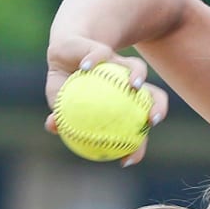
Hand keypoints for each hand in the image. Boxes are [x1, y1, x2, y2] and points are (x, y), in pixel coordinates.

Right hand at [45, 35, 170, 165]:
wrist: (66, 51)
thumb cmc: (68, 85)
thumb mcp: (61, 103)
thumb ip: (62, 117)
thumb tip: (52, 127)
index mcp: (125, 103)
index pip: (138, 127)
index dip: (139, 144)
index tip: (129, 159)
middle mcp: (129, 84)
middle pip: (154, 97)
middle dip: (157, 109)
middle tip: (150, 121)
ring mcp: (120, 64)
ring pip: (137, 69)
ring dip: (137, 76)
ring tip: (133, 86)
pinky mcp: (105, 49)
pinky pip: (101, 54)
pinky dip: (94, 60)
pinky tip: (86, 67)